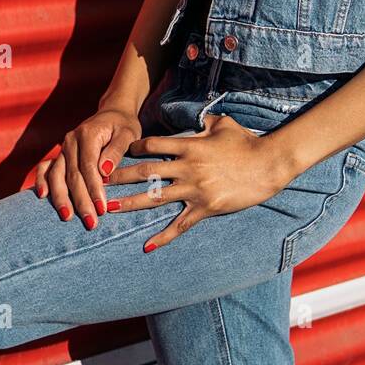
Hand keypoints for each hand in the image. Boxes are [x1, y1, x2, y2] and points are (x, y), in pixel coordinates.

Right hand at [32, 106, 142, 229]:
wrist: (112, 113)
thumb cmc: (123, 125)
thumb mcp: (128, 133)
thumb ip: (116, 150)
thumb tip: (104, 170)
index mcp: (88, 134)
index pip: (88, 166)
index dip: (94, 188)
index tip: (102, 208)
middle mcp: (71, 141)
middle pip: (72, 174)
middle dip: (80, 200)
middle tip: (90, 222)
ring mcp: (63, 148)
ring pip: (57, 175)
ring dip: (61, 198)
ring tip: (67, 217)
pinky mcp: (60, 155)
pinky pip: (45, 168)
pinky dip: (41, 181)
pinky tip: (42, 196)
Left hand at [106, 112, 283, 251]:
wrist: (268, 164)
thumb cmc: (246, 142)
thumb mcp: (223, 124)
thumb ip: (204, 120)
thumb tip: (195, 118)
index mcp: (190, 145)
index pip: (152, 145)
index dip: (133, 148)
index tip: (118, 153)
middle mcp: (187, 167)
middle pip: (145, 172)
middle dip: (119, 177)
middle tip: (96, 182)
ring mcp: (195, 190)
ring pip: (155, 198)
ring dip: (129, 204)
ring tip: (108, 210)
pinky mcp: (205, 208)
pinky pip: (179, 225)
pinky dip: (162, 237)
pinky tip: (146, 246)